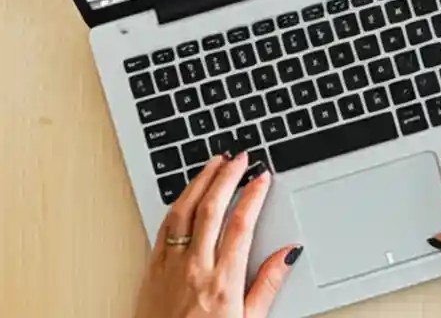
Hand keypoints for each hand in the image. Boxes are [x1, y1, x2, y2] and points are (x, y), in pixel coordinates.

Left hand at [133, 152, 300, 317]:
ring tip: (212, 164)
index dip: (253, 195)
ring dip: (199, 182)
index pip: (240, 225)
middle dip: (227, 177)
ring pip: (183, 212)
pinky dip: (177, 205)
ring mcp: (169, 268)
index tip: (262, 177)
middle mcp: (194, 269)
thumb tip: (287, 255)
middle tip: (239, 158)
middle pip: (211, 210)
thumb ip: (267, 285)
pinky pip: (163, 228)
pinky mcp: (150, 271)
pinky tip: (185, 195)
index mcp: (222, 282)